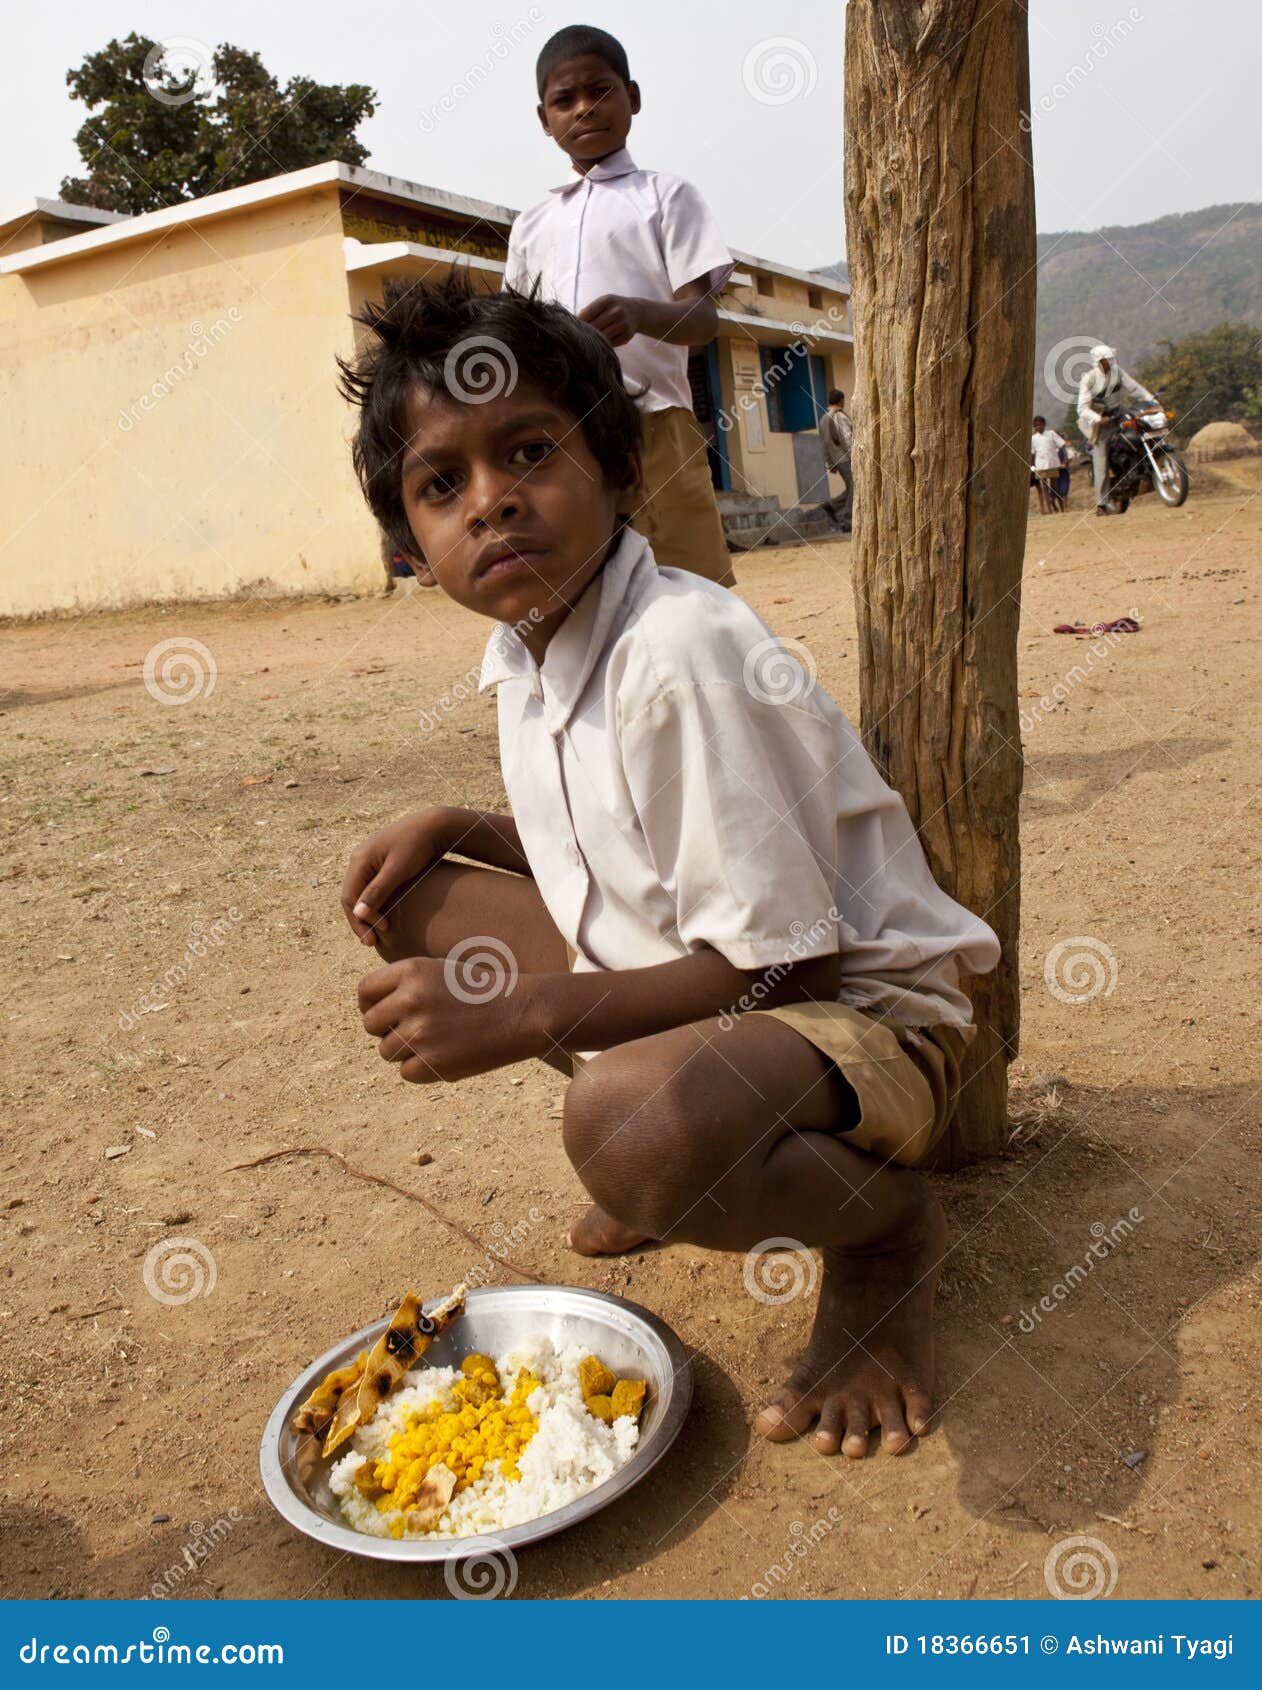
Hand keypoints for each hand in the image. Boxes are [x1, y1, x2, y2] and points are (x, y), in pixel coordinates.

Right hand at [341, 810, 453, 945]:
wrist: (435, 826)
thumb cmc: (417, 846)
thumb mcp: (398, 870)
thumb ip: (378, 891)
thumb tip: (358, 913)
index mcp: (359, 860)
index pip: (349, 897)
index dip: (359, 920)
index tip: (373, 937)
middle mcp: (360, 859)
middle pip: (352, 897)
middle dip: (361, 920)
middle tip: (371, 942)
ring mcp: (370, 861)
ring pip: (361, 893)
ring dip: (368, 913)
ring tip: (379, 932)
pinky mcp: (381, 864)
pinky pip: (372, 888)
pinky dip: (376, 904)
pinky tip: (385, 916)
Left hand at [358, 956, 542, 1082]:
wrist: (523, 1013)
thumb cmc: (482, 992)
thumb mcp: (439, 972)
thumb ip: (404, 986)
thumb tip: (371, 1012)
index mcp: (410, 971)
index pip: (365, 992)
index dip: (370, 1005)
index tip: (383, 1013)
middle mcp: (410, 1000)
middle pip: (370, 1024)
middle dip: (388, 1030)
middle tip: (416, 1030)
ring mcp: (420, 1033)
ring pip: (386, 1051)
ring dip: (406, 1051)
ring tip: (438, 1041)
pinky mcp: (433, 1063)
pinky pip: (406, 1073)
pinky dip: (422, 1070)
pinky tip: (447, 1055)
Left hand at [578, 294, 642, 347]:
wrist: (636, 311)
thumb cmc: (612, 307)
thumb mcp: (602, 303)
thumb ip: (588, 311)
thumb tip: (572, 323)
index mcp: (607, 300)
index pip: (586, 315)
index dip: (578, 324)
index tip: (573, 328)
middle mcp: (616, 311)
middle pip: (593, 328)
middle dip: (586, 333)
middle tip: (580, 338)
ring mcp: (623, 324)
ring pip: (602, 337)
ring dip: (595, 340)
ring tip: (590, 341)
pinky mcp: (627, 336)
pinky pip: (611, 344)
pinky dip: (605, 344)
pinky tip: (604, 342)